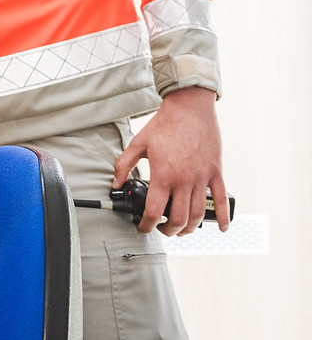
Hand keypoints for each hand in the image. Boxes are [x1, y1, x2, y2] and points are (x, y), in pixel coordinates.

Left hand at [113, 86, 226, 235]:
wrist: (190, 108)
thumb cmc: (164, 125)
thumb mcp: (137, 144)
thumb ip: (124, 165)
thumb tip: (116, 184)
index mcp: (164, 175)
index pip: (153, 210)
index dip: (146, 224)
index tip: (142, 227)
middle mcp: (185, 180)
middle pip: (178, 218)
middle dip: (168, 230)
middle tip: (161, 230)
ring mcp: (202, 178)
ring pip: (198, 213)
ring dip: (189, 227)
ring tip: (180, 230)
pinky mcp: (216, 173)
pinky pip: (222, 199)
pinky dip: (224, 216)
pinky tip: (222, 228)